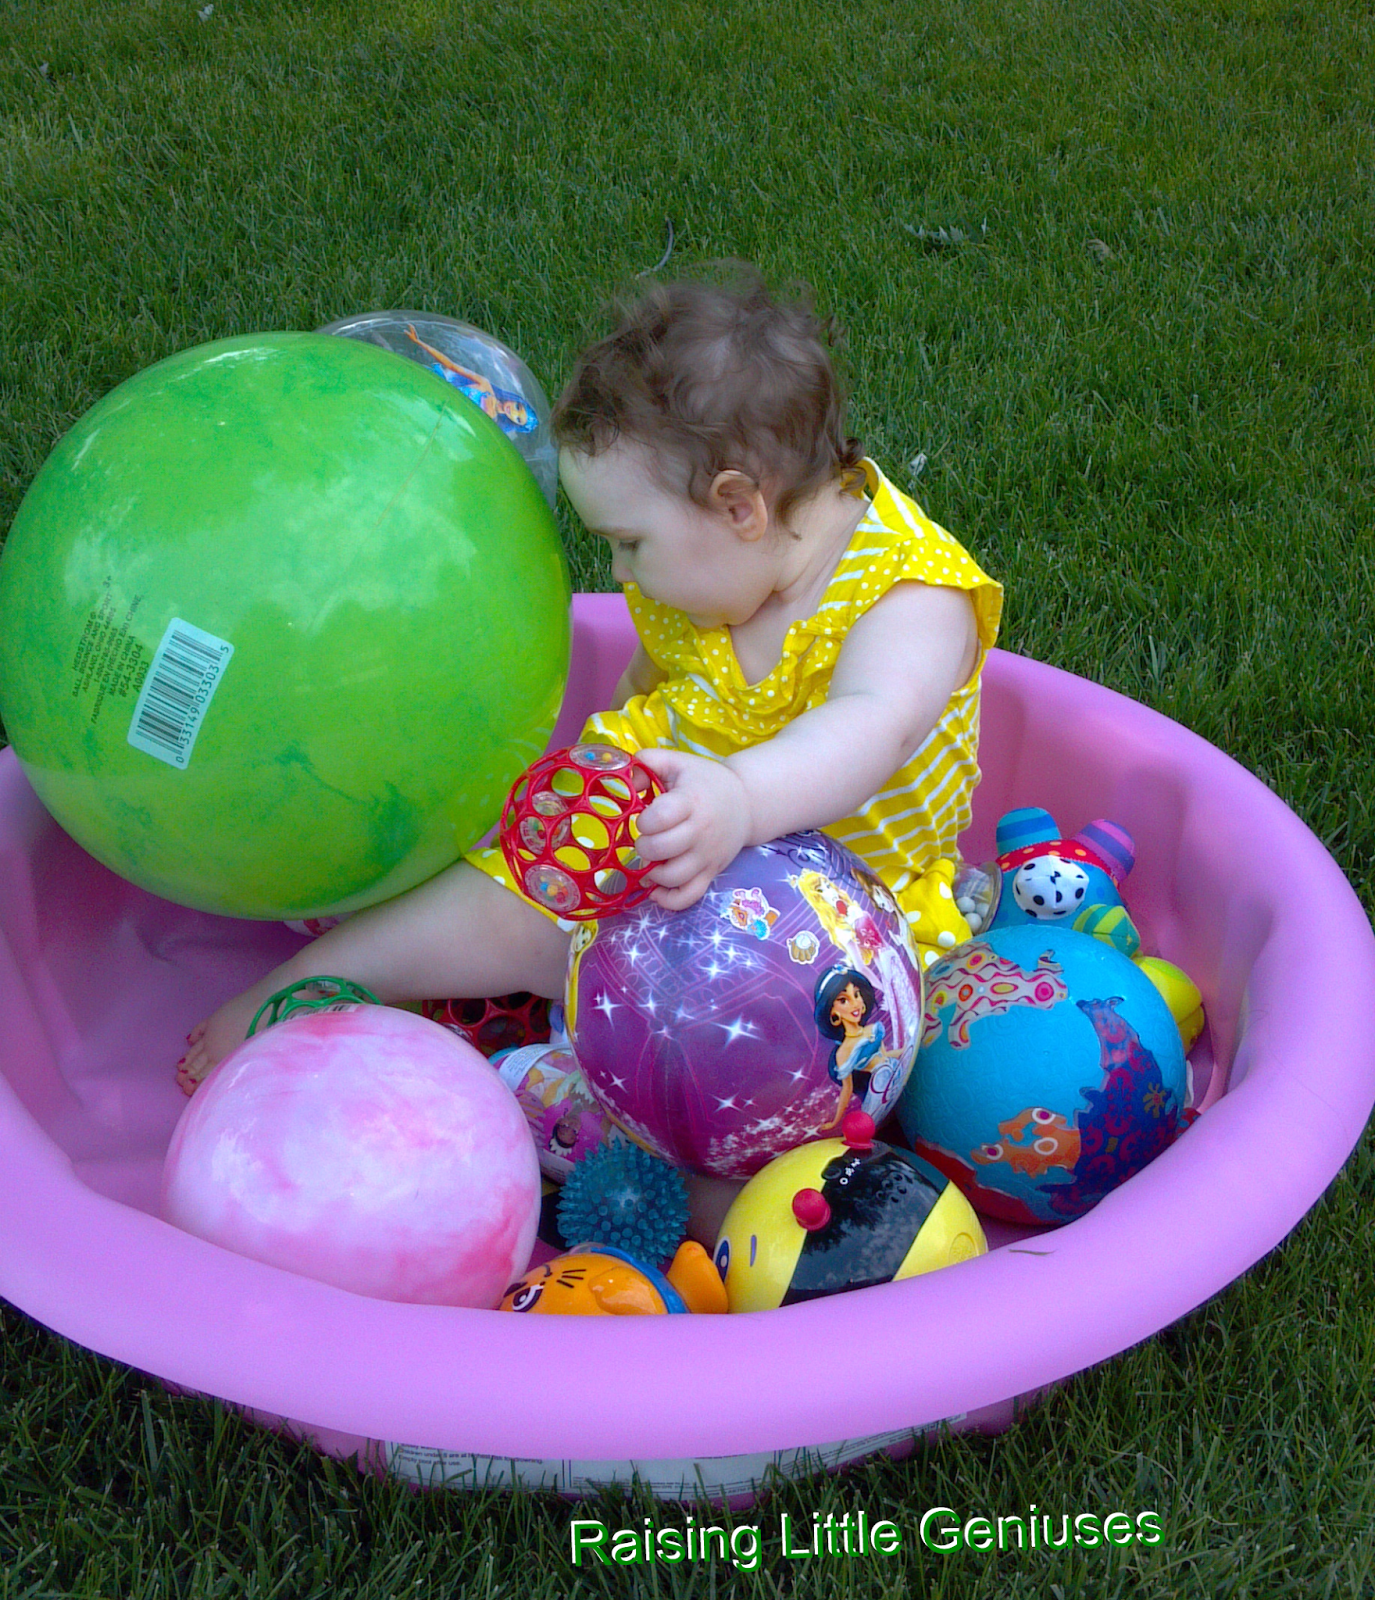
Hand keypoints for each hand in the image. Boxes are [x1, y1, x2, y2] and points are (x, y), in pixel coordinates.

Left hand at [632, 748, 752, 909]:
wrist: (746, 802)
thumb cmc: (704, 781)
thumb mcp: (677, 762)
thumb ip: (646, 763)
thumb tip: (624, 783)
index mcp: (691, 800)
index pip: (660, 817)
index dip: (644, 820)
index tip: (645, 818)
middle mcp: (701, 831)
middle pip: (662, 849)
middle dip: (643, 846)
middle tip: (645, 839)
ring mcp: (707, 856)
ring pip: (673, 877)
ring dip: (652, 873)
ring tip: (650, 860)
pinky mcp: (711, 873)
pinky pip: (690, 897)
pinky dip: (669, 900)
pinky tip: (655, 890)